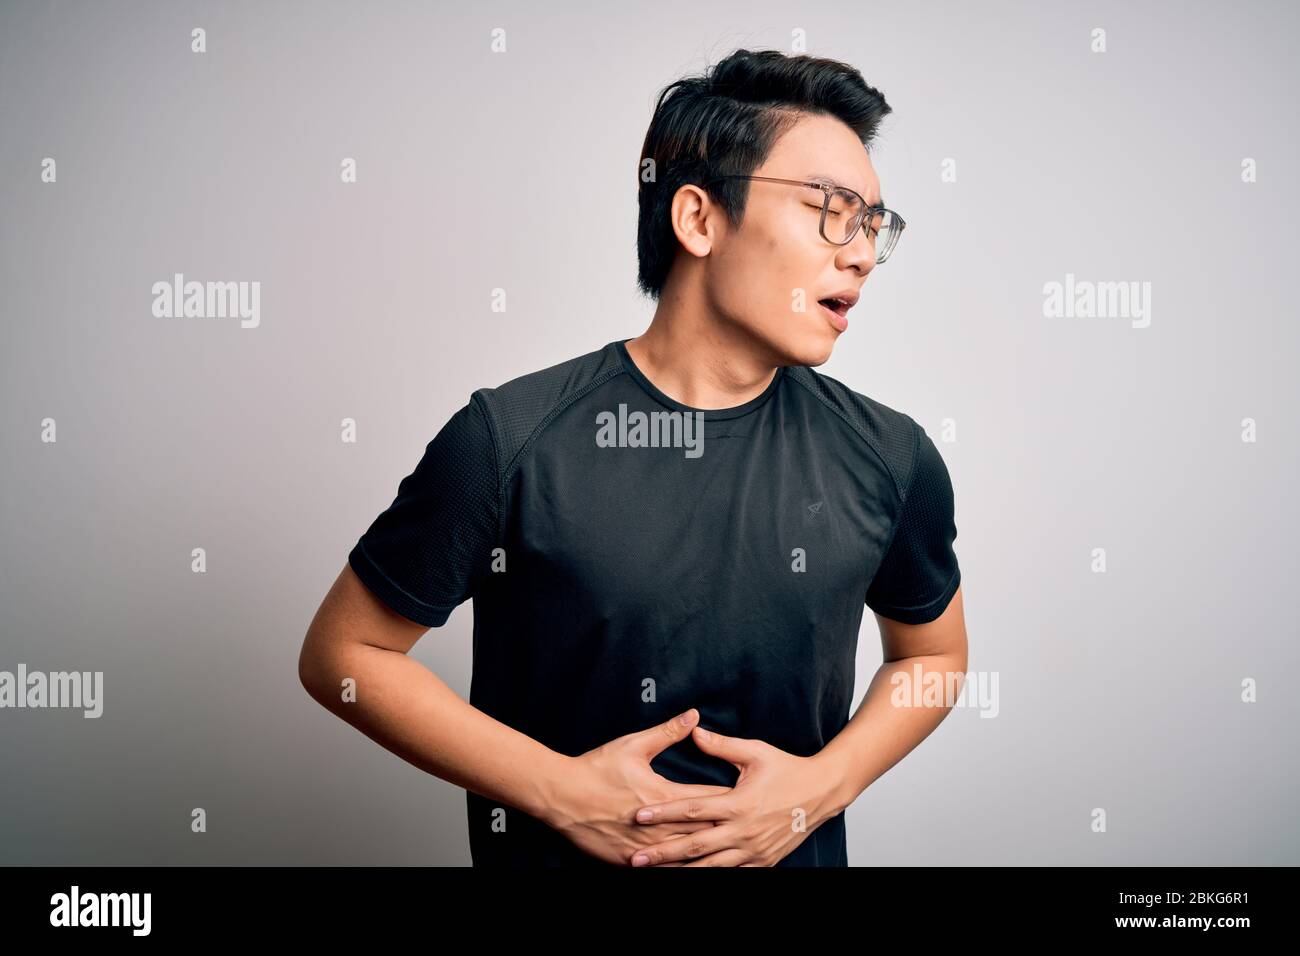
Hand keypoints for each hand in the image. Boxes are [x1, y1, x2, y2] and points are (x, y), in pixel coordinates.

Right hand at [545, 708, 732, 865]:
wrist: (560, 797)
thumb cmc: (596, 769)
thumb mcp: (632, 745)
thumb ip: (667, 732)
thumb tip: (694, 716)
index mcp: (662, 795)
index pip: (707, 798)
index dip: (730, 798)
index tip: (750, 796)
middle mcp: (657, 825)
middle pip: (703, 831)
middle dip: (725, 828)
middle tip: (749, 826)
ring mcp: (644, 847)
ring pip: (686, 856)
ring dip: (708, 854)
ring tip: (731, 852)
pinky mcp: (630, 862)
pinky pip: (662, 869)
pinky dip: (680, 868)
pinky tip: (695, 868)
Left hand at [628, 724, 845, 866]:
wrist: (822, 793)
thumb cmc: (787, 769)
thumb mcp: (755, 752)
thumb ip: (722, 746)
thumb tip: (693, 730)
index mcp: (738, 804)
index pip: (692, 810)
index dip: (663, 813)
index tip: (639, 815)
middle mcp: (744, 831)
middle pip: (695, 846)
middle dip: (663, 854)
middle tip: (636, 859)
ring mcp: (753, 850)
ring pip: (710, 867)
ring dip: (680, 871)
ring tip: (654, 874)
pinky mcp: (763, 862)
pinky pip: (731, 874)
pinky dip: (709, 877)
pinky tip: (689, 877)